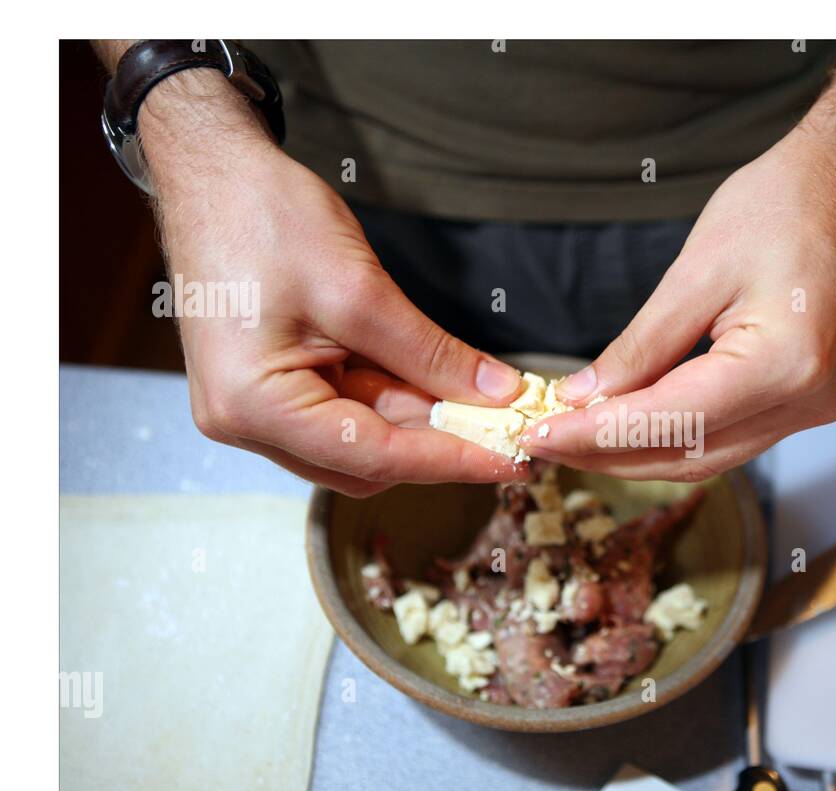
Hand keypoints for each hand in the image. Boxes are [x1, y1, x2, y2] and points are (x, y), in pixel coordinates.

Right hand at [144, 74, 526, 495]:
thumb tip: (496, 394)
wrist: (213, 173)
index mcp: (253, 406)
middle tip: (507, 428)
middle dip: (438, 444)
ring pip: (359, 442)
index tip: (511, 461)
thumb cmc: (265, 217)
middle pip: (365, 462)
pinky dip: (393, 402)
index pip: (372, 456)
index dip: (451, 459)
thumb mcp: (360, 290)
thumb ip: (431, 354)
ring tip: (479, 399)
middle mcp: (244, 422)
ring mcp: (253, 410)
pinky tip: (436, 382)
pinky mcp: (270, 390)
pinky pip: (344, 413)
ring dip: (419, 424)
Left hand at [521, 126, 835, 480]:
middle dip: (610, 455)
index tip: (539, 435)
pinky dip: (676, 436)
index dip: (597, 434)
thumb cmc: (781, 206)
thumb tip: (584, 398)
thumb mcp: (696, 271)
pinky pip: (731, 437)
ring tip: (575, 438)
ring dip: (639, 454)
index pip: (671, 420)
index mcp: (786, 364)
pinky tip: (629, 424)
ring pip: (709, 456)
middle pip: (690, 455)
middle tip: (544, 443)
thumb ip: (640, 346)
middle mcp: (809, 401)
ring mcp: (815, 408)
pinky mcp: (809, 402)